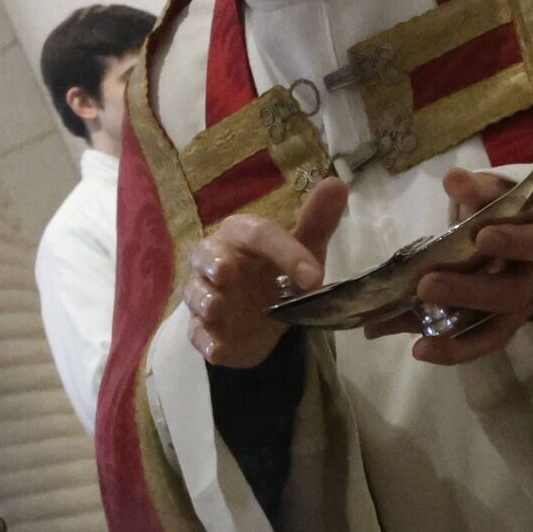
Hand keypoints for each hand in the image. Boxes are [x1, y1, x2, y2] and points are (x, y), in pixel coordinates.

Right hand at [183, 178, 347, 367]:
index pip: (258, 234)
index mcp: (242, 236)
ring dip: (204, 299)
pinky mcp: (203, 329)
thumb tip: (337, 183)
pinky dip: (206, 340)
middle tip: (227, 272)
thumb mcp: (304, 250)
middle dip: (214, 262)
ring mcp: (206, 295)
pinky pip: (197, 333)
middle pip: (207, 254)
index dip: (286, 252)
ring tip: (216, 308)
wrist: (264, 319)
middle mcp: (216, 260)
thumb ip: (316, 221)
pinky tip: (217, 348)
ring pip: (195, 292)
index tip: (315, 277)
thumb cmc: (279, 273)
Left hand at [365, 167, 532, 365]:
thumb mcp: (490, 195)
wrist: (510, 232)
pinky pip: (483, 343)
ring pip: (499, 325)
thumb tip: (455, 178)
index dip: (512, 241)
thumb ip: (474, 189)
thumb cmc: (502, 211)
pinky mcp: (503, 326)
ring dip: (459, 332)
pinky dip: (453, 350)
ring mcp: (522, 305)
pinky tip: (420, 350)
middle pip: (513, 291)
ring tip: (420, 336)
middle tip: (426, 284)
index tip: (481, 236)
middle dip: (469, 290)